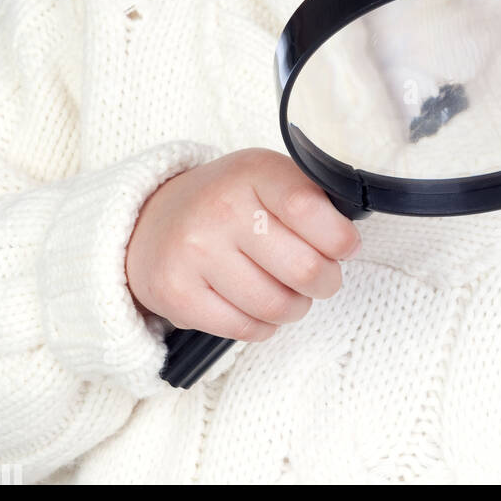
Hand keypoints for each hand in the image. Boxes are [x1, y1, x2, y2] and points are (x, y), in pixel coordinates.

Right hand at [124, 148, 361, 341]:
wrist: (150, 223)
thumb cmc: (225, 202)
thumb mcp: (264, 178)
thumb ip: (308, 198)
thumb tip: (349, 239)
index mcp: (252, 171)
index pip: (309, 208)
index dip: (340, 238)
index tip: (345, 246)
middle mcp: (222, 208)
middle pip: (303, 268)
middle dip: (326, 281)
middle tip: (322, 278)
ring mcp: (196, 251)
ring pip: (277, 306)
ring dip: (295, 308)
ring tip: (289, 294)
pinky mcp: (178, 293)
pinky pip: (245, 329)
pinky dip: (263, 326)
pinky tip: (256, 307)